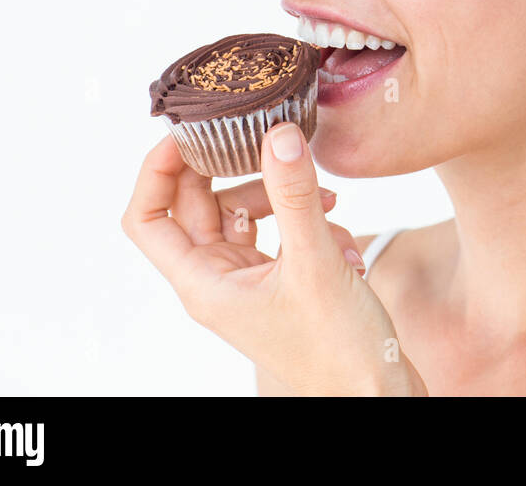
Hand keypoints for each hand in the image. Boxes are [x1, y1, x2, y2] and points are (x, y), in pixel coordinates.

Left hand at [121, 122, 426, 395]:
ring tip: (328, 200)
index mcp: (204, 284)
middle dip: (234, 171)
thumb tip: (278, 135)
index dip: (158, 170)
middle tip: (263, 138)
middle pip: (199, 206)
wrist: (376, 395)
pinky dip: (306, 221)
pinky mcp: (281, 281)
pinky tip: (342, 231)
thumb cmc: (340, 352)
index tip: (189, 131)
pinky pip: (279, 232)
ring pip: (244, 215)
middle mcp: (218, 282)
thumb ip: (295, 196)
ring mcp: (248, 282)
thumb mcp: (317, 263)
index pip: (148, 218)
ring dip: (283, 197)